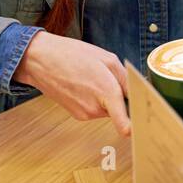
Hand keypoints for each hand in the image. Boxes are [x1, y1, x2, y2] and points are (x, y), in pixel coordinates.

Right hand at [13, 31, 130, 136]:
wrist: (41, 61)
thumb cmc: (72, 55)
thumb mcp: (108, 59)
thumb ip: (126, 79)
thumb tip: (137, 93)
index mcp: (106, 91)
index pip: (124, 123)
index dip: (135, 127)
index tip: (141, 128)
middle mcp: (95, 108)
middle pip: (119, 109)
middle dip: (119, 97)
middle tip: (108, 79)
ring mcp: (84, 114)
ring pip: (107, 109)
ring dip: (105, 97)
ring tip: (91, 78)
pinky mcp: (77, 115)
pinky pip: (95, 109)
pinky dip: (94, 99)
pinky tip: (83, 84)